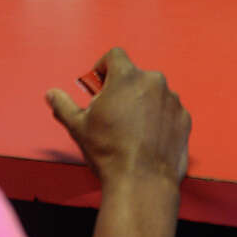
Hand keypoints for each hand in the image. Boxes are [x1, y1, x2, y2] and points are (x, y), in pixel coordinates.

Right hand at [46, 48, 189, 188]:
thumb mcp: (78, 127)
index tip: (99, 86)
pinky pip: (169, 110)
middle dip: (123, 89)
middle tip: (113, 113)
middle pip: (135, 76)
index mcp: (127, 77)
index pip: (114, 55)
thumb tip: (51, 94)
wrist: (142, 181)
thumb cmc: (108, 151)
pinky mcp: (184, 117)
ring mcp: (172, 99)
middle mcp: (153, 81)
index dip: (103, 67)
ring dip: (144, 103)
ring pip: (154, 92)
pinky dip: (160, 118)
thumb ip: (63, 105)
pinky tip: (149, 138)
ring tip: (133, 129)